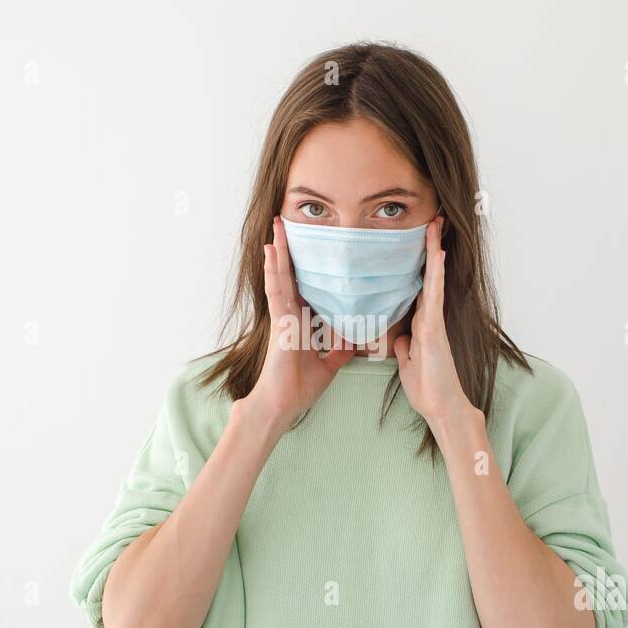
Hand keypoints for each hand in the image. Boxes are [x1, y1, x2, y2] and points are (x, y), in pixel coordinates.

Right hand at [244, 215, 355, 428]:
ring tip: (277, 225)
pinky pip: (276, 291)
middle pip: (288, 275)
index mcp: (299, 323)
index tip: (306, 245)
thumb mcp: (329, 366)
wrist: (282, 406)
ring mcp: (281, 317)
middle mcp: (288, 315)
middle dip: (288, 249)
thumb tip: (355, 340)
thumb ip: (339, 351)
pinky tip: (271, 252)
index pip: (302, 287)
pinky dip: (273, 270)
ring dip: (278, 250)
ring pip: (279, 276)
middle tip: (286, 221)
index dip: (302, 266)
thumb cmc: (299, 388)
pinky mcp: (278, 323)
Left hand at [393, 217, 477, 429]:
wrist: (441, 408)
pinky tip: (437, 255)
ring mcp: (434, 322)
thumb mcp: (407, 363)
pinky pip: (434, 296)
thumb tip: (399, 338)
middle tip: (431, 220)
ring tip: (434, 225)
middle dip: (429, 249)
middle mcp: (429, 318)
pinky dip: (435, 275)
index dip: (419, 266)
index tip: (418, 243)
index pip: (418, 288)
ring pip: (433, 279)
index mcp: (421, 325)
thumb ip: (404, 347)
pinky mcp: (435, 329)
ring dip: (434, 252)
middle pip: (428, 277)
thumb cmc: (427, 388)